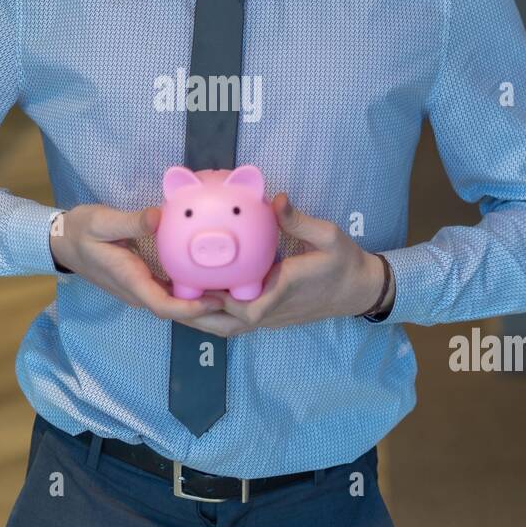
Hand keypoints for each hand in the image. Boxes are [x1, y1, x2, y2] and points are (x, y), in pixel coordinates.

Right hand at [50, 203, 225, 322]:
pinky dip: (198, 296)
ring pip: (179, 309)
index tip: (216, 300)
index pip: (163, 305)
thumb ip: (129, 222)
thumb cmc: (82, 231)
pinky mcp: (148, 284)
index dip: (190, 308)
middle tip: (244, 311)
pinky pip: (176, 297)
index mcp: (130, 280)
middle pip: (178, 315)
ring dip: (208, 310)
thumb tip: (157, 217)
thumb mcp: (100, 222)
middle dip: (210, 318)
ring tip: (241, 301)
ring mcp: (144, 290)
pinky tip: (220, 284)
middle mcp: (140, 292)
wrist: (64, 243)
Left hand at [164, 193, 391, 336]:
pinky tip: (198, 296)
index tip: (190, 288)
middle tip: (166, 296)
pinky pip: (237, 321)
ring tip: (172, 301)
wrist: (359, 290)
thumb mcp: (328, 236)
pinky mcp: (270, 317)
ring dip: (201, 319)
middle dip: (196, 314)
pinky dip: (215, 314)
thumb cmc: (344, 262)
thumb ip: (299, 220)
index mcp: (283, 291)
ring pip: (229, 327)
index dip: (216, 303)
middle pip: (226, 323)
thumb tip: (276, 199)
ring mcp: (270, 318)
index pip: (244, 306)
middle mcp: (272, 310)